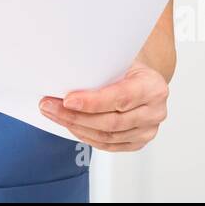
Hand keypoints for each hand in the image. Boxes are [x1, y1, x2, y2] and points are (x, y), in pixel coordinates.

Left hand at [38, 62, 168, 151]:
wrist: (145, 81)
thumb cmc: (129, 69)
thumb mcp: (120, 60)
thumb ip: (101, 69)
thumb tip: (65, 74)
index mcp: (153, 87)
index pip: (120, 97)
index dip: (92, 102)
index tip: (67, 100)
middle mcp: (154, 111)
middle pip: (110, 122)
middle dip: (75, 116)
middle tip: (50, 106)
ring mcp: (147, 130)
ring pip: (106, 137)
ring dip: (76, 127)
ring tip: (54, 115)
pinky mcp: (138, 143)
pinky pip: (108, 145)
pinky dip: (86, 136)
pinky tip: (71, 126)